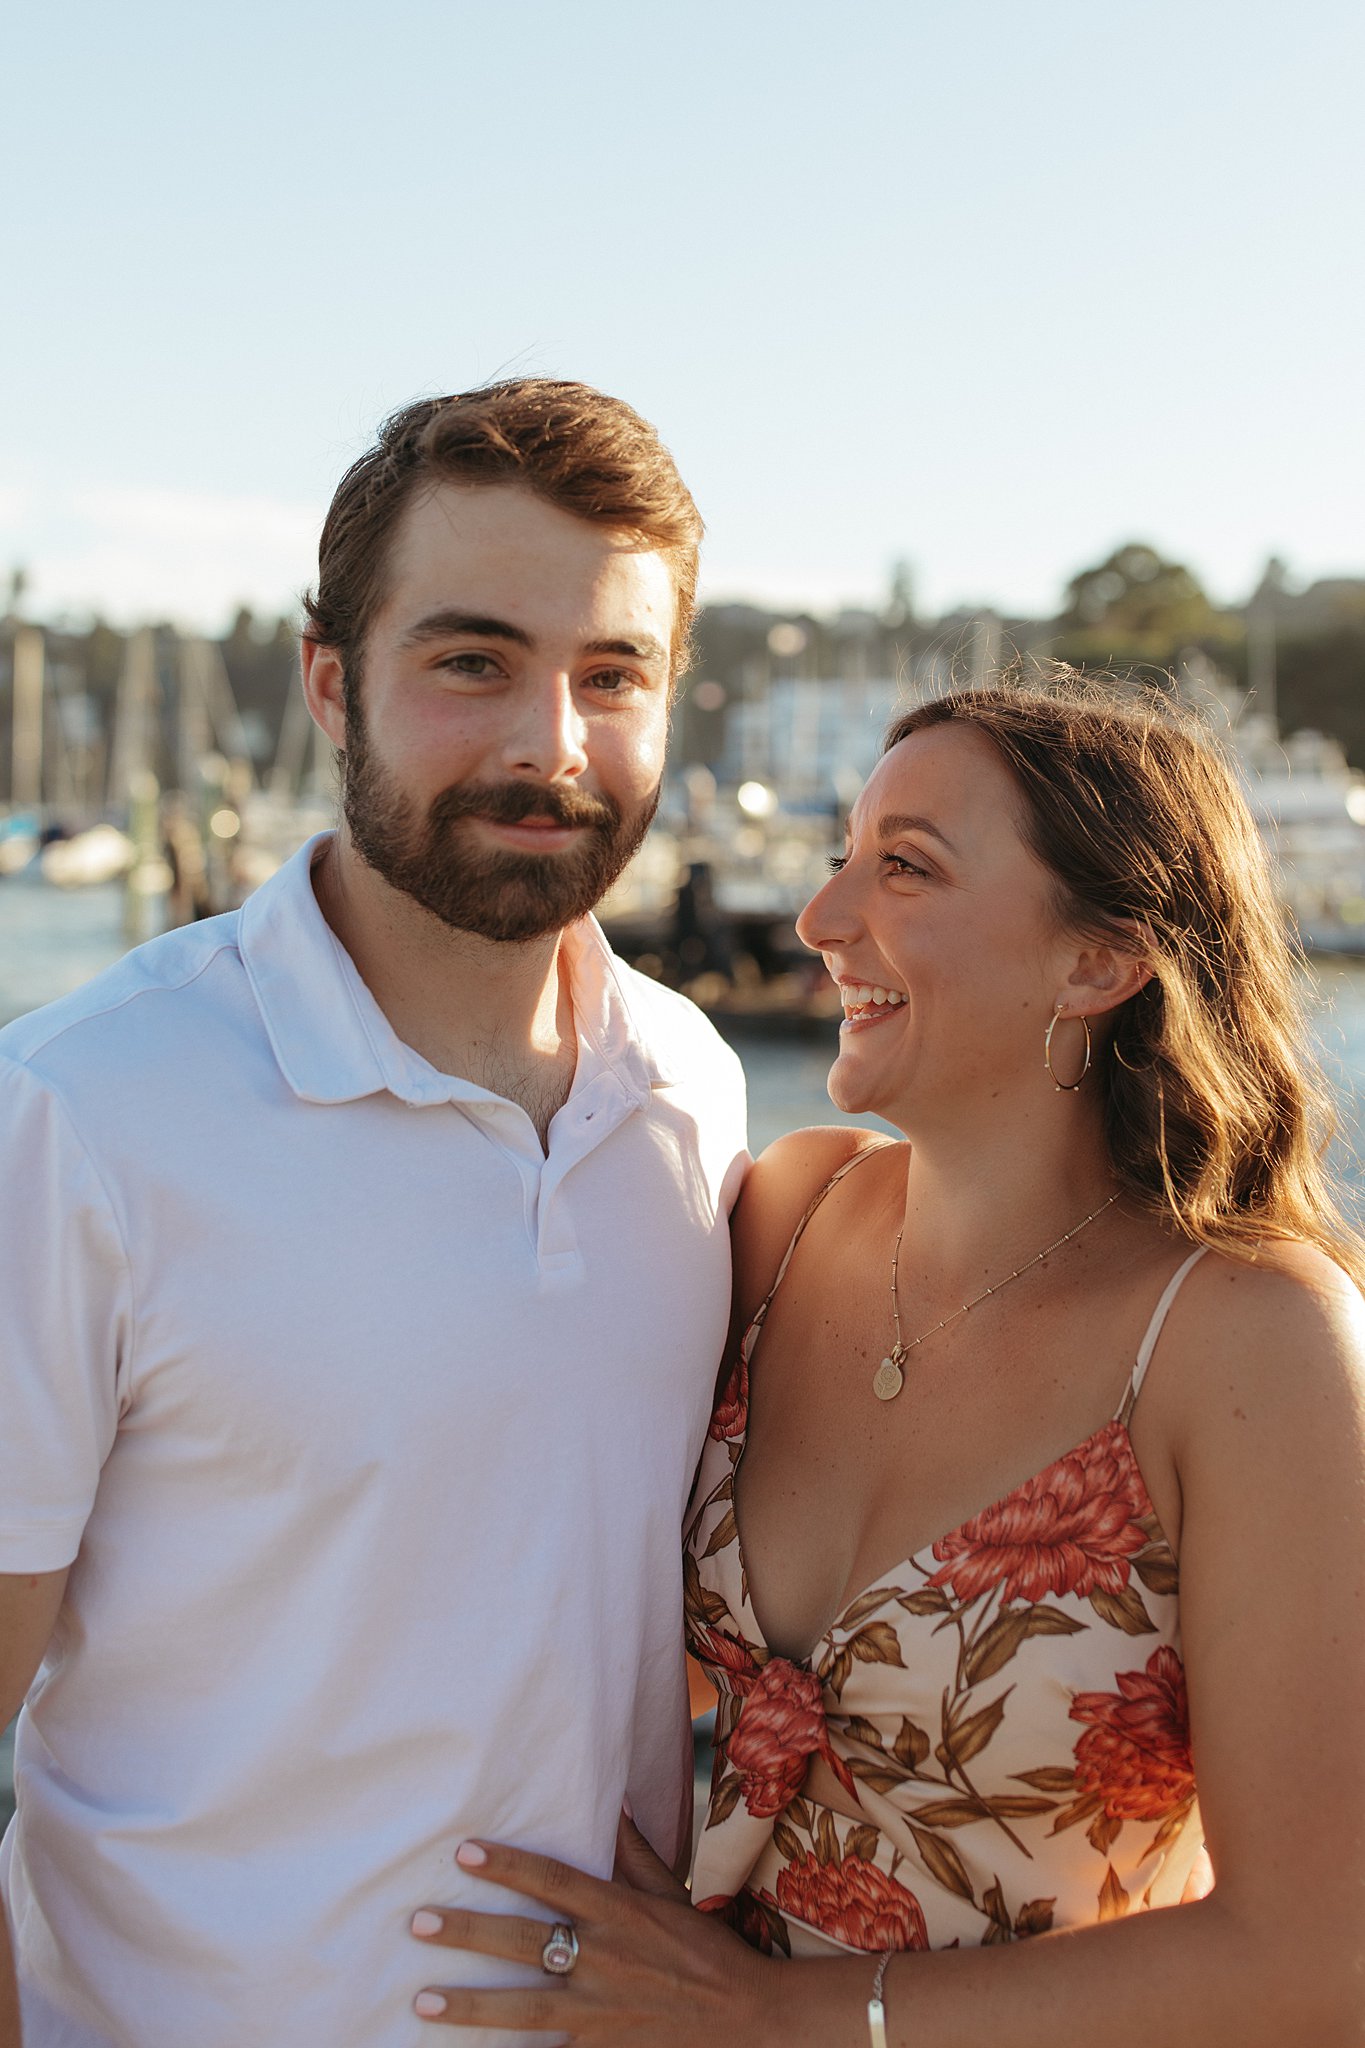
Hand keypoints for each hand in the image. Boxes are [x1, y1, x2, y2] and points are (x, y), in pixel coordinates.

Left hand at [409, 1816, 775, 2041]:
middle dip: (469, 1934)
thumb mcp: (673, 1895)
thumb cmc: (706, 1951)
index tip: (463, 1852)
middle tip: (418, 1924)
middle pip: (526, 1944)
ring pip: (526, 2008)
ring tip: (423, 2001)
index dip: (509, 1866)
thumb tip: (612, 1803)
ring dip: (471, 2007)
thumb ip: (635, 1854)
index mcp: (621, 1914)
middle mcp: (607, 1959)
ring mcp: (603, 2012)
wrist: (748, 2020)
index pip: (555, 1882)